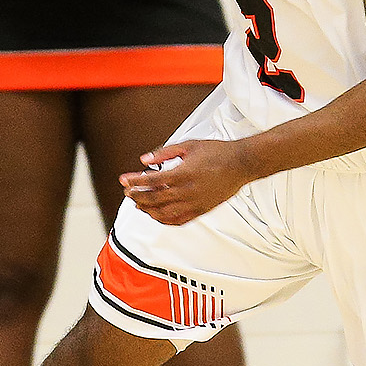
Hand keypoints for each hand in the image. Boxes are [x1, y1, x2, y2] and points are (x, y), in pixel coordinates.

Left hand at [118, 139, 258, 225]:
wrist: (241, 163)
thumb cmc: (217, 152)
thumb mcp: (189, 145)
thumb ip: (164, 153)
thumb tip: (144, 159)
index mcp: (184, 173)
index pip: (151, 181)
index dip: (134, 182)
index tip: (124, 180)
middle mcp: (188, 191)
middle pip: (154, 199)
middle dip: (137, 196)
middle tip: (128, 192)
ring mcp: (195, 203)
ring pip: (164, 213)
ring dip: (147, 210)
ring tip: (138, 204)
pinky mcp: (202, 210)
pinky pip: (179, 220)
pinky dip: (164, 220)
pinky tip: (156, 215)